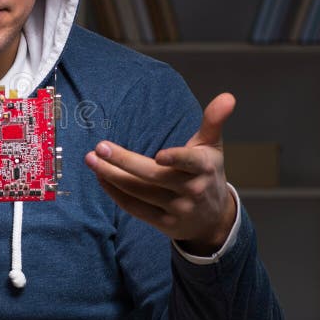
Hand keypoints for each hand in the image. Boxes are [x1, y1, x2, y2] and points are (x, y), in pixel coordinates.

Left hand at [85, 93, 236, 254]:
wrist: (213, 219)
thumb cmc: (207, 174)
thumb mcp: (212, 148)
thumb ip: (214, 122)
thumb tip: (227, 96)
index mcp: (204, 167)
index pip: (190, 162)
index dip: (177, 158)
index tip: (159, 155)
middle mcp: (192, 190)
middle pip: (153, 176)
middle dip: (123, 161)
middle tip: (99, 147)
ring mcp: (177, 209)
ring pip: (139, 192)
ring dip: (111, 176)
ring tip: (92, 159)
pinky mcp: (163, 224)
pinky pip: (134, 208)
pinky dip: (115, 193)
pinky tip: (101, 178)